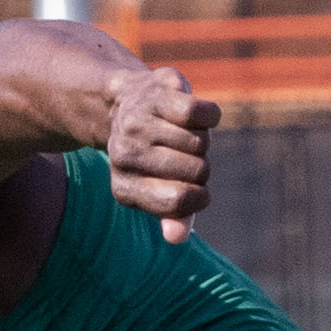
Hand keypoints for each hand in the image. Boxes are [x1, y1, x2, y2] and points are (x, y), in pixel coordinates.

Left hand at [102, 66, 219, 242]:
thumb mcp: (157, 190)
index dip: (199, 197)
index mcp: (123, 190)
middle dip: (201, 165)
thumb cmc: (150, 156)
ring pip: (201, 142)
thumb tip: (178, 237)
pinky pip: (201, 113)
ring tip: (179, 132)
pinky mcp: (156, 93)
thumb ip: (172, 215)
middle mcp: (124, 156)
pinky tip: (191, 114)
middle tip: (181, 154)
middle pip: (197, 171)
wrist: (122, 102)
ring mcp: (137, 122)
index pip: (178, 202)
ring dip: (201, 138)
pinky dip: (209, 115)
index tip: (197, 189)